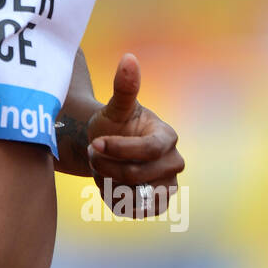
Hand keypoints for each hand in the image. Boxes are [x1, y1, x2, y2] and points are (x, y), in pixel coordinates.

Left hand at [86, 53, 184, 216]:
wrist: (106, 147)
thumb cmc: (112, 124)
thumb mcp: (115, 106)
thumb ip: (124, 87)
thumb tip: (129, 58)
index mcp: (167, 136)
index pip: (147, 150)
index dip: (118, 149)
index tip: (94, 144)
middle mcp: (174, 162)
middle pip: (136, 174)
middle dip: (107, 166)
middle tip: (93, 155)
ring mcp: (168, 185)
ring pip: (133, 194)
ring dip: (108, 183)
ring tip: (102, 168)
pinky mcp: (156, 204)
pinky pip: (133, 209)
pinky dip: (114, 199)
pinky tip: (108, 183)